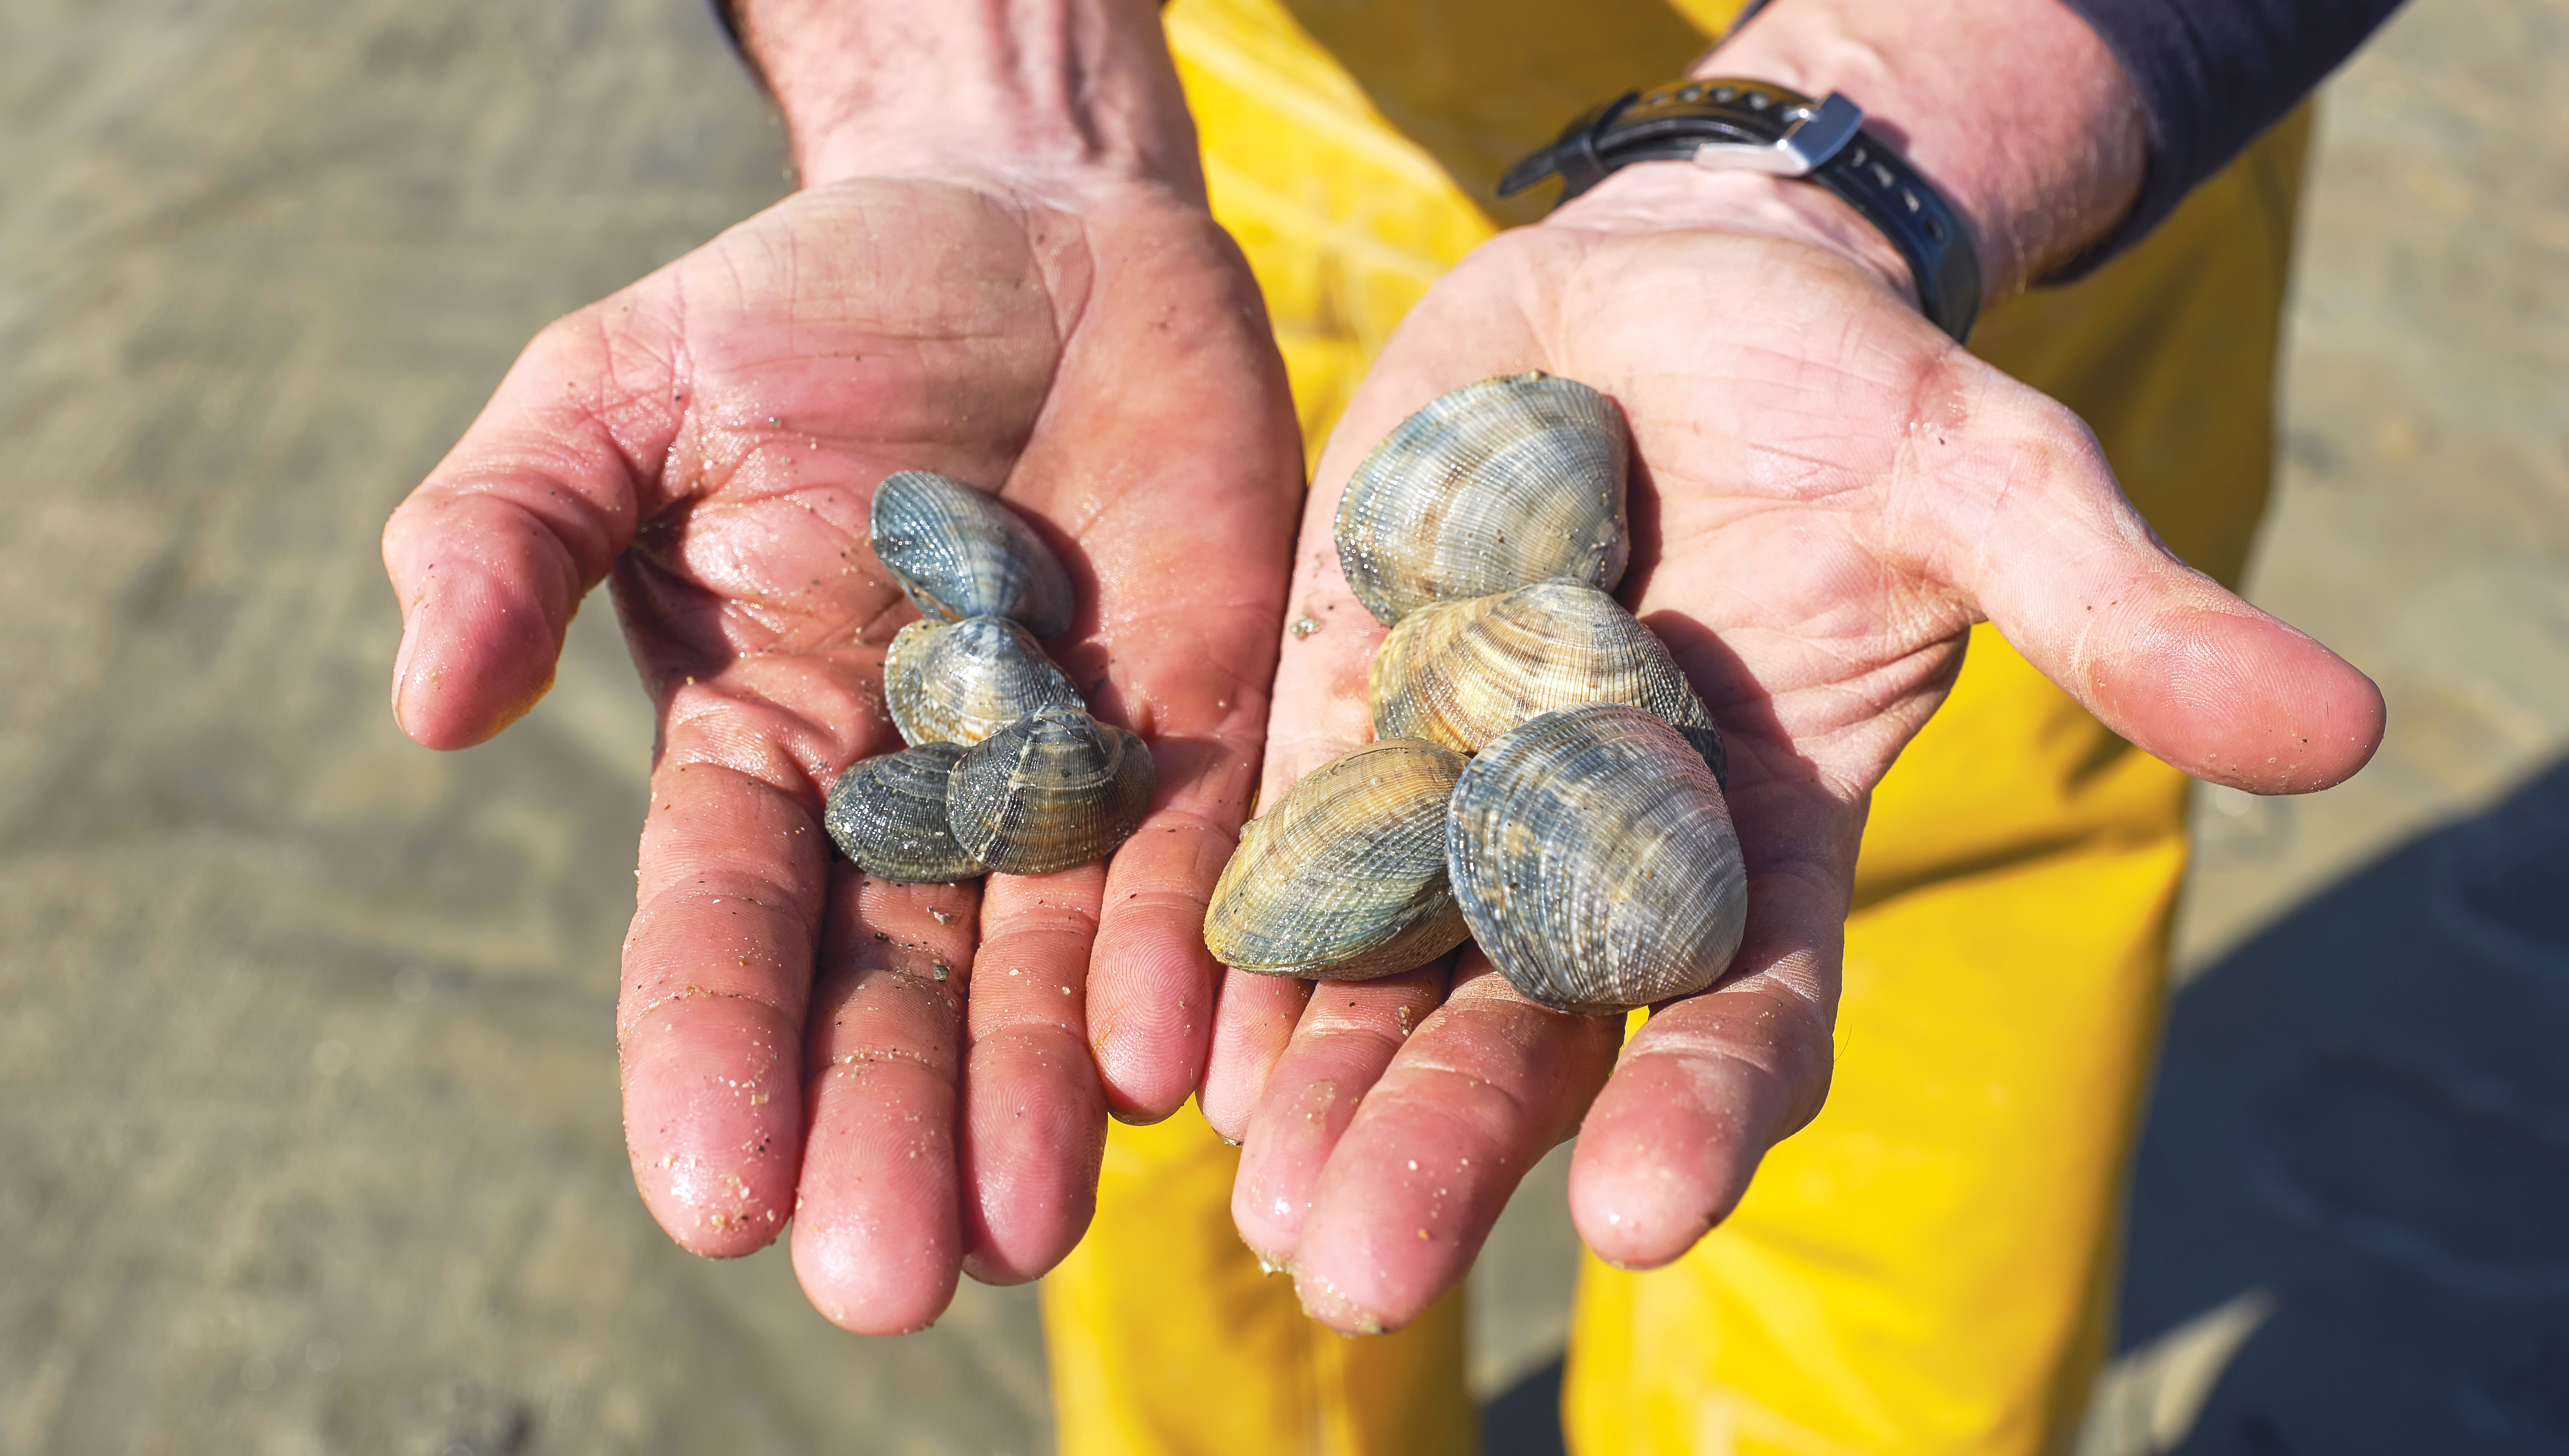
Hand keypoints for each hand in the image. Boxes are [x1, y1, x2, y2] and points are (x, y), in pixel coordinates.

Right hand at [383, 2, 1301, 1333]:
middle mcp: (912, 798)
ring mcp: (1067, 773)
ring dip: (1033, 1101)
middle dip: (885, 1129)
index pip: (721, 922)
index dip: (710, 1052)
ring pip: (1044, 969)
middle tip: (881, 1281)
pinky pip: (1195, 863)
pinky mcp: (1204, 723)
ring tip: (1022, 1232)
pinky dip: (1182, 965)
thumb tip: (427, 708)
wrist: (1032, 228)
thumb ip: (509, 532)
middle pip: (890, 990)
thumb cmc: (805, 308)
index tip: (710, 1193)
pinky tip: (1173, 1071)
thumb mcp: (620, 385)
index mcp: (757, 743)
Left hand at [1193, 154, 2382, 1332]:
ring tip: (1254, 1204)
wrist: (1658, 291)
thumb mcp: (1982, 473)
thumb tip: (2343, 725)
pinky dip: (1229, 948)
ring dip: (1319, 1090)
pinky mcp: (1337, 716)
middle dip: (1450, 1141)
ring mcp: (1451, 796)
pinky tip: (1177, 1046)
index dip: (1700, 1108)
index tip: (1642, 1209)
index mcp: (1758, 842)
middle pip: (1527, 1033)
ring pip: (1383, 978)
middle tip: (1361, 1263)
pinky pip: (1279, 858)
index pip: (1740, 1014)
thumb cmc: (1842, 381)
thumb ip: (2117, 608)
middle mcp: (1593, 856)